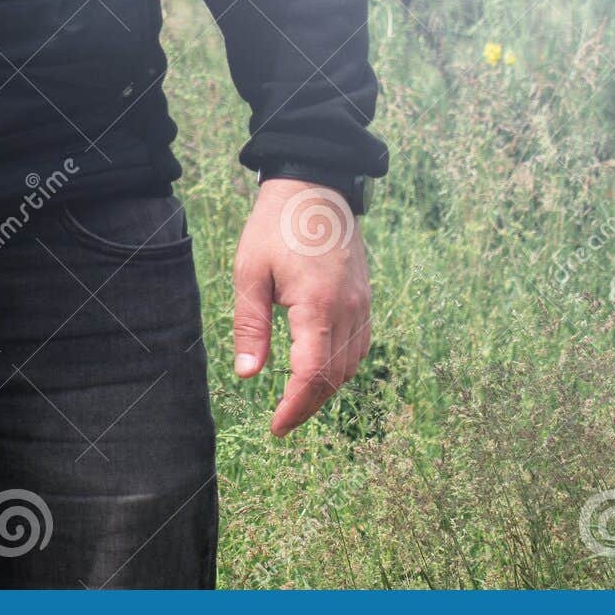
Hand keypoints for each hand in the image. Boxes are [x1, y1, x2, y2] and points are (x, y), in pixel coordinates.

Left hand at [232, 178, 370, 435]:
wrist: (315, 186)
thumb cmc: (275, 227)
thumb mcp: (250, 274)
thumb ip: (251, 326)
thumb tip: (248, 375)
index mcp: (317, 305)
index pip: (311, 374)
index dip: (295, 407)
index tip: (276, 427)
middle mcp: (348, 309)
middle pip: (334, 376)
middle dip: (308, 404)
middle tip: (281, 420)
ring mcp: (362, 303)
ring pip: (351, 365)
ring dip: (326, 388)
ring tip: (296, 400)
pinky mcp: (366, 297)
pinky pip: (359, 345)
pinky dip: (341, 366)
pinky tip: (320, 369)